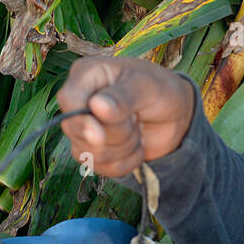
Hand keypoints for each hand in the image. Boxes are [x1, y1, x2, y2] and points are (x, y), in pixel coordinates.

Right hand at [57, 57, 196, 177]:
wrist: (174, 114)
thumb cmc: (160, 90)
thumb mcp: (148, 87)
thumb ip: (124, 96)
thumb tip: (97, 106)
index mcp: (87, 75)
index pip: (68, 100)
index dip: (82, 121)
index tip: (101, 133)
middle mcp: (79, 101)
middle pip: (78, 131)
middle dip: (116, 133)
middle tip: (136, 117)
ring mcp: (84, 128)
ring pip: (90, 154)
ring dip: (124, 148)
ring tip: (137, 128)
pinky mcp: (94, 151)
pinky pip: (104, 168)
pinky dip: (127, 162)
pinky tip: (137, 145)